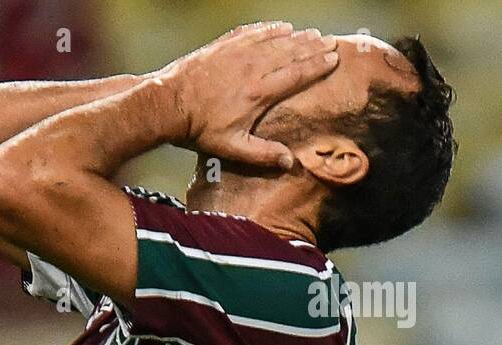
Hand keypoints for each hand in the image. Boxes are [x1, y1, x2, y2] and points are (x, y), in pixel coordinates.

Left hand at [155, 22, 338, 168]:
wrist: (166, 104)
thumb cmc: (198, 129)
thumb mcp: (230, 148)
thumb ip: (261, 154)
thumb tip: (289, 162)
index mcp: (259, 92)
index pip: (298, 74)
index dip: (318, 65)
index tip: (334, 58)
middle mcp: (253, 67)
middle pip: (291, 52)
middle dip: (314, 46)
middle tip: (330, 41)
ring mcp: (237, 53)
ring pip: (275, 39)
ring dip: (296, 36)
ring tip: (312, 34)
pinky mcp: (223, 45)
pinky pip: (252, 32)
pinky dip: (269, 28)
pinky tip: (279, 26)